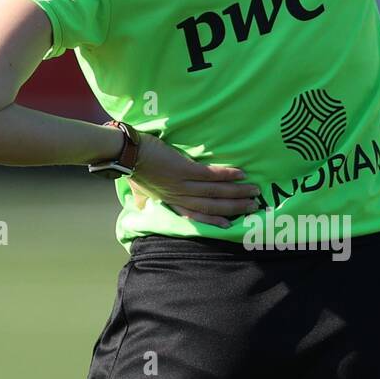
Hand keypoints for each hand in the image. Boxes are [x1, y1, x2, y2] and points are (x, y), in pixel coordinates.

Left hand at [127, 133, 260, 228]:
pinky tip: (240, 174)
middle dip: (234, 207)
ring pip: (214, 192)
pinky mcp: (183, 169)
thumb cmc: (132, 169)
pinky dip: (225, 175)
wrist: (125, 153)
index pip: (195, 215)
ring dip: (236, 192)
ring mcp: (181, 184)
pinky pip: (209, 175)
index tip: (230, 225)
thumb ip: (143, 199)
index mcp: (170, 201)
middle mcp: (179, 195)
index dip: (214, 221)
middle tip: (254, 206)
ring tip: (254, 191)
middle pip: (211, 206)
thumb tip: (141, 206)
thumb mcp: (138, 189)